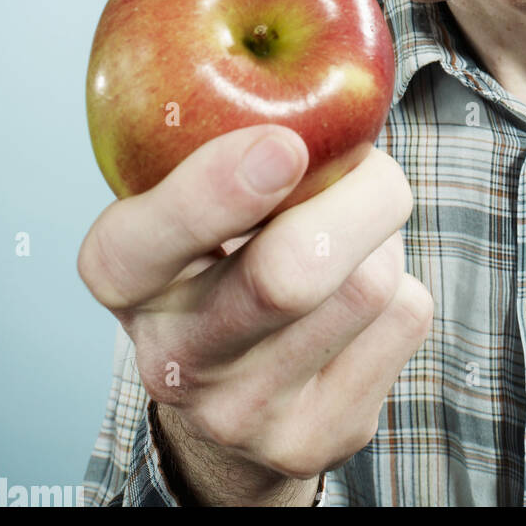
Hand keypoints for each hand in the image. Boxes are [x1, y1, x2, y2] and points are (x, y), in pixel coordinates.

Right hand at [77, 125, 432, 503]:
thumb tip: (310, 90)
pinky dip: (402, 279)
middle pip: (286, 276)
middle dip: (356, 199)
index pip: (143, 241)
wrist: (235, 403)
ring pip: (367, 285)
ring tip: (353, 230)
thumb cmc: (217, 260)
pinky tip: (361, 286)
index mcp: (121, 277)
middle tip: (371, 164)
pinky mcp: (327, 435)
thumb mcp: (186, 201)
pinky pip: (404, 316)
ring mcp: (250, 410)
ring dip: (382, 236)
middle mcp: (174, 358)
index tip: (284, 145)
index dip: (216, 191)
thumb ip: (225, 146)